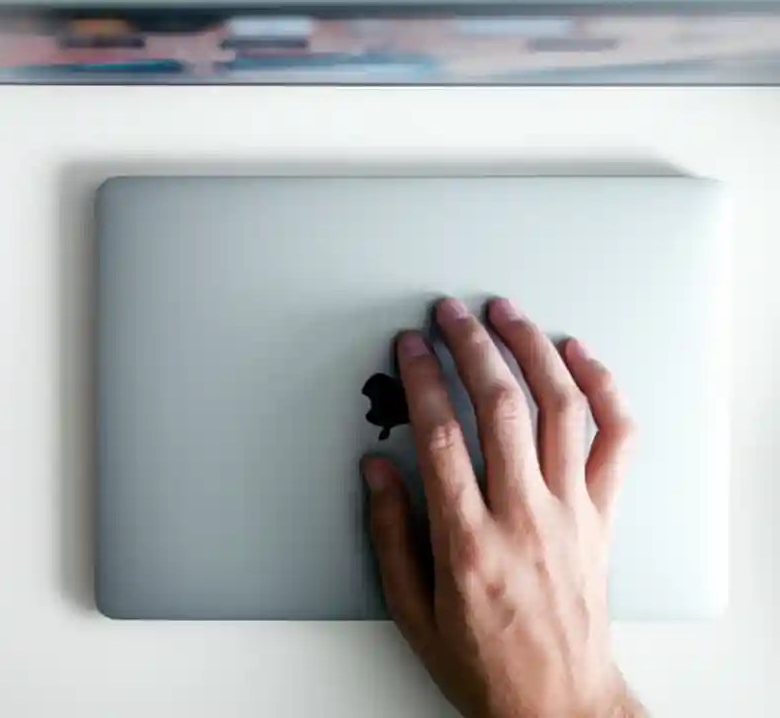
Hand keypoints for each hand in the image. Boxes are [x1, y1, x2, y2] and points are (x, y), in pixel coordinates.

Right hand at [363, 298, 641, 717]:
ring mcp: (571, 512)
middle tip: (450, 314)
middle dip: (471, 348)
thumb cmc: (483, 661)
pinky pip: (615, 440)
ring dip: (531, 352)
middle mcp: (524, 518)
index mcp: (468, 542)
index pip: (443, 438)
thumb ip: (391, 533)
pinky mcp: (602, 516)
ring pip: (559, 410)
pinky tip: (579, 358)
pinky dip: (603, 390)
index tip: (409, 348)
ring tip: (507, 315)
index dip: (423, 382)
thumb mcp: (411, 609)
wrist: (557, 701)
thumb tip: (377, 469)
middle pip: (502, 409)